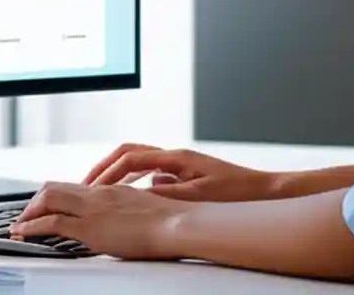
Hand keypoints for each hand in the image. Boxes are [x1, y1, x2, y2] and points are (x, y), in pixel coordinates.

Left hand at [11, 181, 190, 260]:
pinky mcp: (89, 227)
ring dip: (29, 212)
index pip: (73, 187)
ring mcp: (92, 209)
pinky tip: (23, 233)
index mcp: (111, 191)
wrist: (179, 224)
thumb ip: (130, 208)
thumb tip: (130, 215)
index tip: (45, 206)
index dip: (54, 195)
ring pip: (48, 199)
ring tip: (20, 225)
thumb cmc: (172, 221)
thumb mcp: (146, 209)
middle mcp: (97, 194)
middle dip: (36, 202)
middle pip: (54, 187)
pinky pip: (51, 222)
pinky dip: (31, 227)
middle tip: (26, 215)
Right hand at [84, 144, 278, 201]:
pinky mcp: (184, 175)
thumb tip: (142, 189)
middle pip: (128, 153)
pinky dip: (135, 182)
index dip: (108, 172)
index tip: (92, 188)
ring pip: (138, 163)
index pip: (130, 158)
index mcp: (176, 157)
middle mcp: (175, 157)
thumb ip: (170, 193)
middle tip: (87, 185)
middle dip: (105, 167)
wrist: (266, 192)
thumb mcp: (202, 196)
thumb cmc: (239, 193)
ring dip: (118, 174)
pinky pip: (151, 174)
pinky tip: (132, 199)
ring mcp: (179, 165)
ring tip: (102, 191)